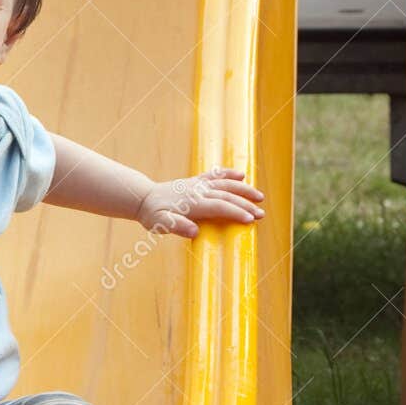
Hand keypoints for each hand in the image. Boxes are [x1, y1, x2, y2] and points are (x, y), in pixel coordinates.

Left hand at [136, 168, 264, 237]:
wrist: (143, 198)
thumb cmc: (153, 214)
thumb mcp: (160, 224)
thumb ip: (177, 226)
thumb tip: (194, 230)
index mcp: (192, 202)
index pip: (219, 206)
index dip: (235, 212)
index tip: (250, 219)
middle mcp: (198, 191)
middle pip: (226, 196)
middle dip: (245, 204)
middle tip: (261, 214)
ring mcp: (198, 184)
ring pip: (225, 184)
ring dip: (243, 189)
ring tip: (259, 197)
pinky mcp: (196, 181)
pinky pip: (215, 175)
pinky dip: (228, 174)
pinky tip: (240, 174)